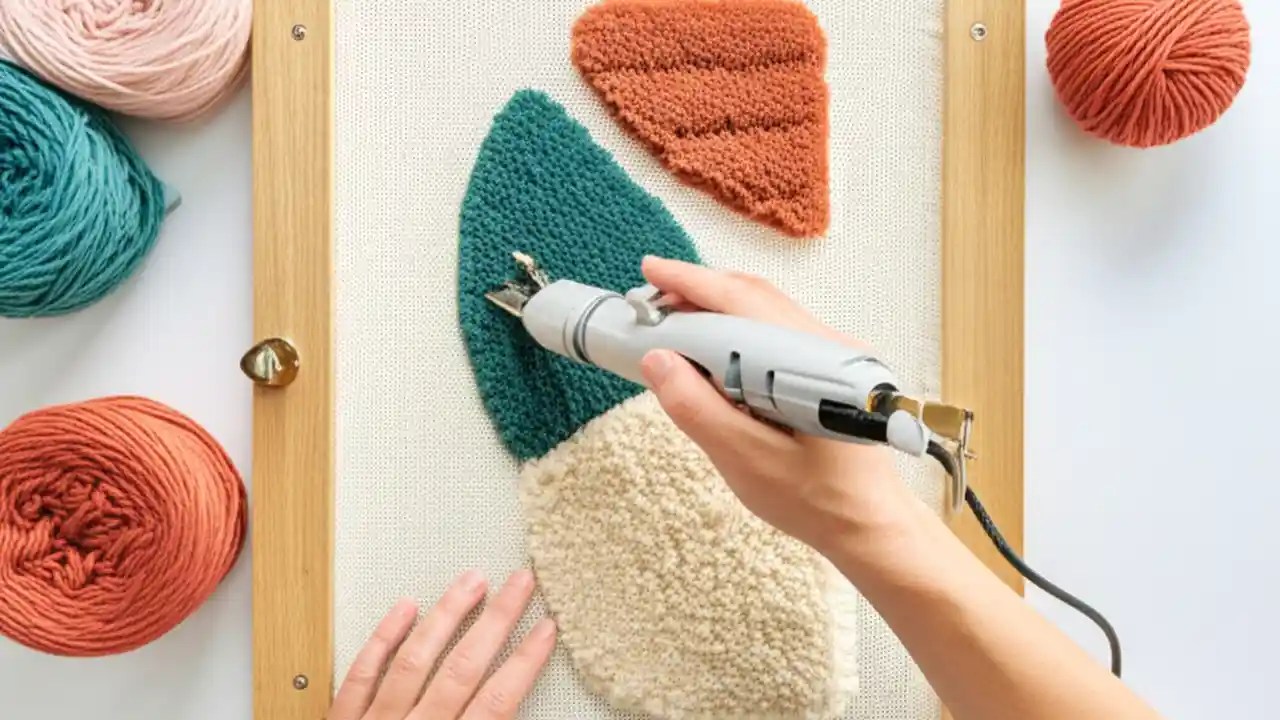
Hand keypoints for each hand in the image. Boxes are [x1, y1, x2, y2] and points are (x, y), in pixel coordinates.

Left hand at [328, 569, 555, 719]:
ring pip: (415, 659)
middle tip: (521, 583)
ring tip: (472, 580)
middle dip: (497, 621)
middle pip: (463, 669)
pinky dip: (383, 638)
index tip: (548, 630)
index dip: (526, 662)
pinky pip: (362, 674)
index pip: (498, 702)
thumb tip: (515, 719)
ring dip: (447, 615)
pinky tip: (404, 608)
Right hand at [637, 256, 919, 555]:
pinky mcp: (829, 367)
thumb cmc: (818, 500)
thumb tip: (657, 360)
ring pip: (766, 309)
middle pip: (754, 296)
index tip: (651, 278)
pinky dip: (737, 327)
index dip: (692, 286)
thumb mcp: (746, 460)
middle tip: (652, 296)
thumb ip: (697, 408)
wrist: (870, 525)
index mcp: (813, 361)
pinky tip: (712, 344)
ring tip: (673, 316)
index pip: (742, 304)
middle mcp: (829, 344)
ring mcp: (833, 352)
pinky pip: (777, 329)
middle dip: (698, 289)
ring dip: (717, 306)